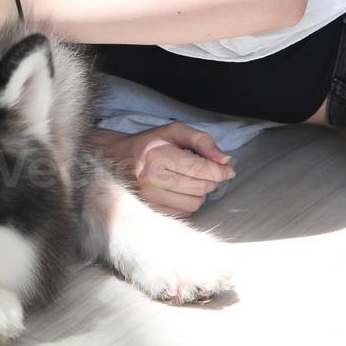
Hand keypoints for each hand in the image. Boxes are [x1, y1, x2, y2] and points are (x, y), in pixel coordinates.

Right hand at [95, 122, 234, 216]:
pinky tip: (180, 191)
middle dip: (211, 180)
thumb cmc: (150, 144)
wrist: (117, 159)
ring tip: (190, 180)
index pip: (201, 169)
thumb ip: (203, 141)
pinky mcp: (150, 209)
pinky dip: (188, 203)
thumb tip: (225, 160)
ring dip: (200, 193)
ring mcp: (149, 197)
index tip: (227, 170)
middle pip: (201, 188)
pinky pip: (183, 213)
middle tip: (206, 172)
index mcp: (158, 154)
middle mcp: (152, 178)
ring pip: (194, 203)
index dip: (220, 171)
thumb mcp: (175, 132)